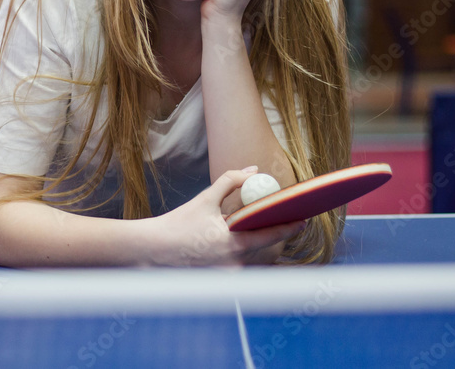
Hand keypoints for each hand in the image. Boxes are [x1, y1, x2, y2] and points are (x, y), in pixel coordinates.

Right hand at [148, 167, 303, 265]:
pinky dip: (238, 255)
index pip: (270, 235)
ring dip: (254, 247)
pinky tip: (227, 245)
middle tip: (282, 222)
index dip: (289, 227)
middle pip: (263, 251)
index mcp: (233, 244)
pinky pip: (236, 267)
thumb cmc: (177, 225)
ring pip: (250, 260)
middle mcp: (233, 265)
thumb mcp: (205, 200)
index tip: (304, 220)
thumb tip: (253, 170)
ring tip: (249, 232)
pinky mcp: (217, 283)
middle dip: (273, 237)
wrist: (150, 251)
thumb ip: (231, 182)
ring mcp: (226, 277)